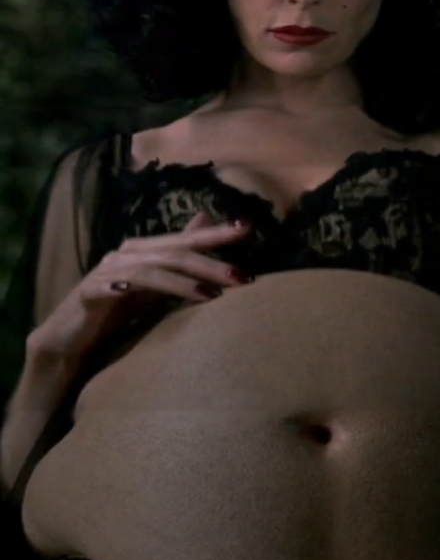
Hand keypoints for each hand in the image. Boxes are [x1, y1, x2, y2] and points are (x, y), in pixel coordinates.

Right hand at [27, 211, 253, 362]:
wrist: (71, 337)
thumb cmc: (118, 308)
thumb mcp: (156, 285)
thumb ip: (180, 258)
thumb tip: (207, 222)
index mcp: (144, 250)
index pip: (185, 240)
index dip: (216, 233)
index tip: (247, 229)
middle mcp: (126, 254)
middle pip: (173, 253)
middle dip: (210, 262)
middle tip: (241, 275)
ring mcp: (106, 272)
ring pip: (150, 269)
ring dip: (182, 281)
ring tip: (212, 294)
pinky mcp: (89, 293)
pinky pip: (112, 287)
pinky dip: (131, 288)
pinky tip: (141, 293)